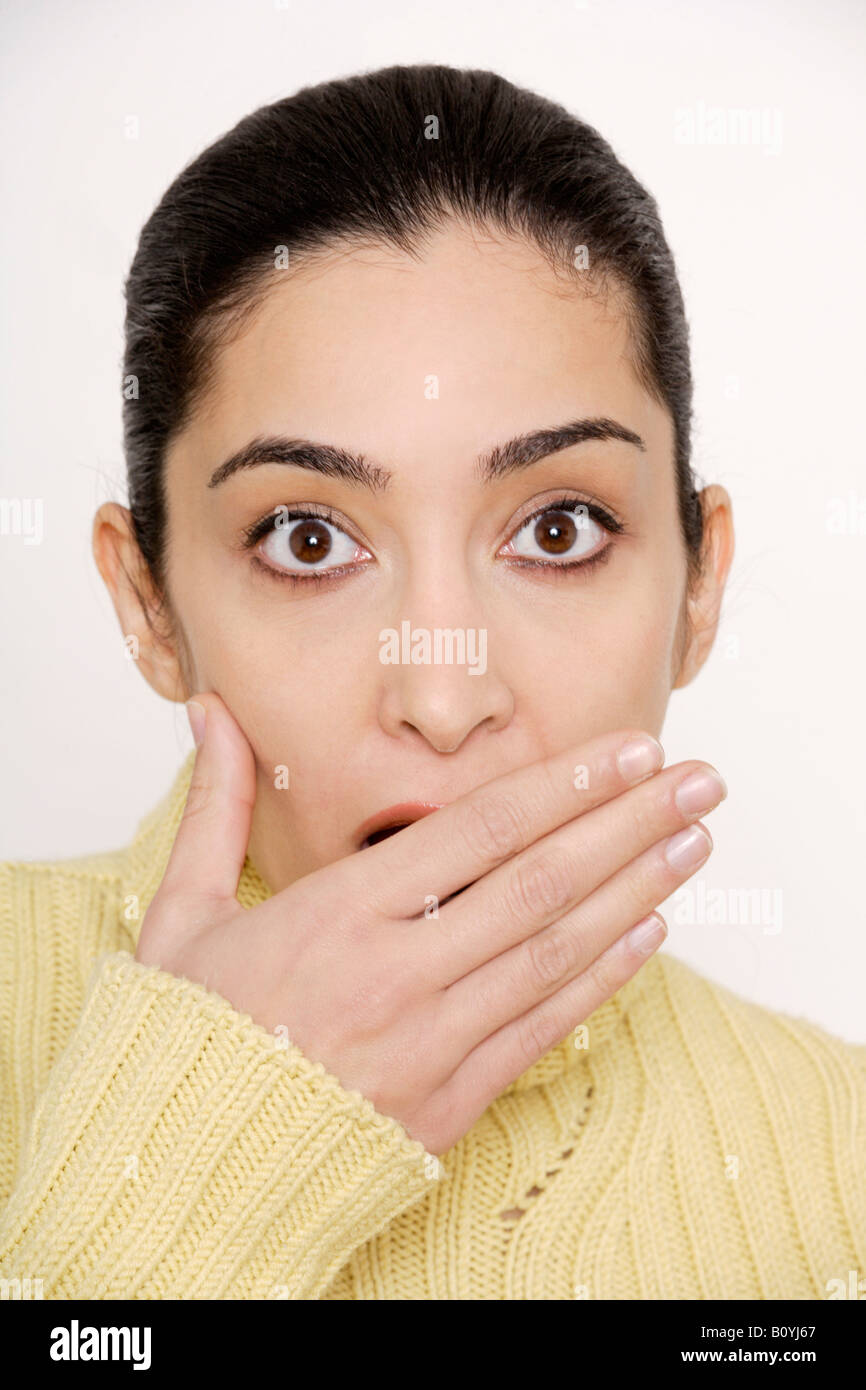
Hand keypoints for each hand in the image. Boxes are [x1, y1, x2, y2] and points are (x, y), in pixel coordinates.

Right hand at [135, 693, 724, 1154]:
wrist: (181, 1169)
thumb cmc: (188, 1033)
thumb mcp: (184, 912)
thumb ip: (215, 805)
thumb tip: (208, 710)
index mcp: (337, 912)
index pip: (480, 830)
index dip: (566, 785)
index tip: (630, 751)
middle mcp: (396, 970)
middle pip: (540, 881)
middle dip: (629, 823)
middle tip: (699, 782)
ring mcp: (429, 1040)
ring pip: (556, 950)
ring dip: (636, 890)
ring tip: (693, 843)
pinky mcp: (448, 1099)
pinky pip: (544, 1027)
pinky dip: (603, 977)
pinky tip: (650, 933)